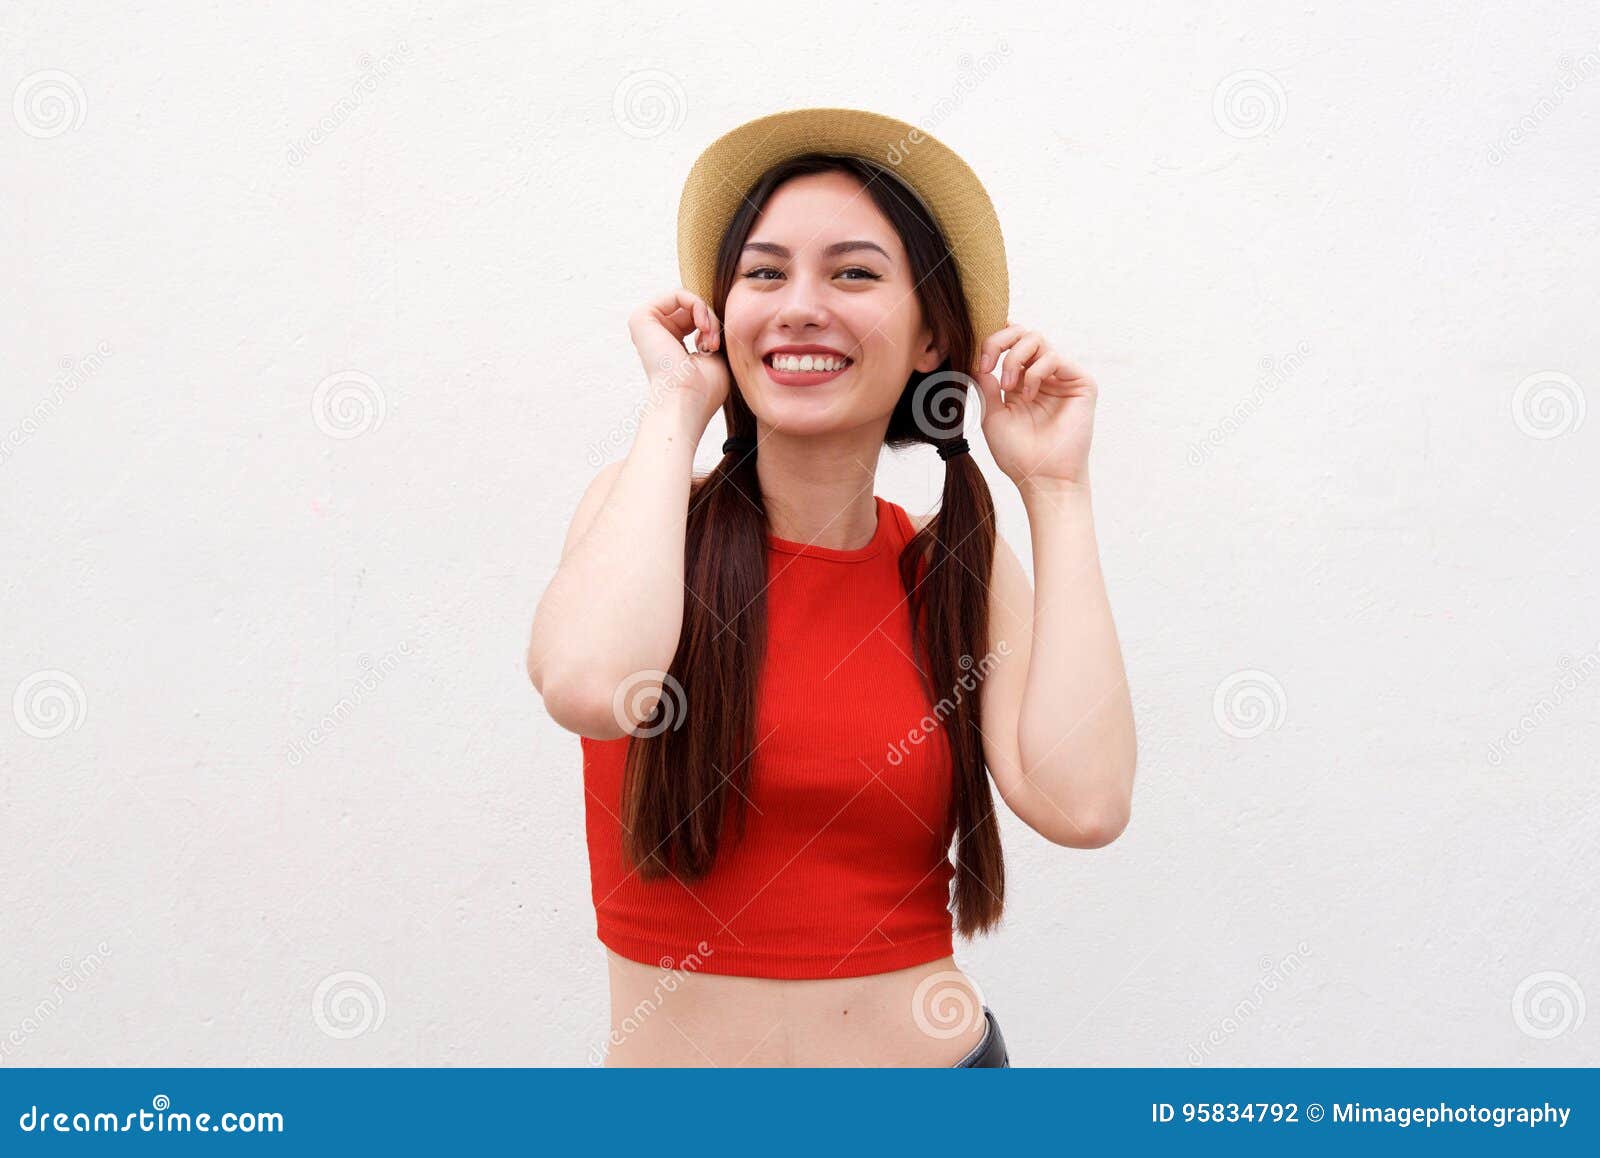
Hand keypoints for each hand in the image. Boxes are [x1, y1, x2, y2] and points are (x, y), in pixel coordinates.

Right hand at [626, 288, 730, 425]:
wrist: (686, 401)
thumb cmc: (702, 390)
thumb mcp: (713, 356)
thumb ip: (710, 333)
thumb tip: (712, 317)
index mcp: (669, 345)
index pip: (695, 319)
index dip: (713, 329)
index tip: (717, 349)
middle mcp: (656, 334)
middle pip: (692, 309)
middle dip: (711, 322)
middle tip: (715, 344)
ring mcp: (647, 325)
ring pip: (688, 301)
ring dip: (707, 316)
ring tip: (710, 339)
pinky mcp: (643, 317)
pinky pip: (678, 294)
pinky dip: (698, 305)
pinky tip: (703, 326)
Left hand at [972, 324, 1098, 488]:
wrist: (1042, 478)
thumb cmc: (1017, 454)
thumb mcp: (991, 415)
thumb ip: (985, 386)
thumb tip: (979, 361)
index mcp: (1021, 381)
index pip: (1009, 343)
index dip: (992, 341)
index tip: (979, 362)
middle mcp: (1043, 375)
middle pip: (1023, 333)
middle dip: (1000, 341)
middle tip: (987, 363)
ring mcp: (1062, 377)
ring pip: (1038, 339)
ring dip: (1014, 358)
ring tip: (1008, 387)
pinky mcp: (1081, 383)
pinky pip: (1055, 357)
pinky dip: (1035, 371)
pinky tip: (1028, 394)